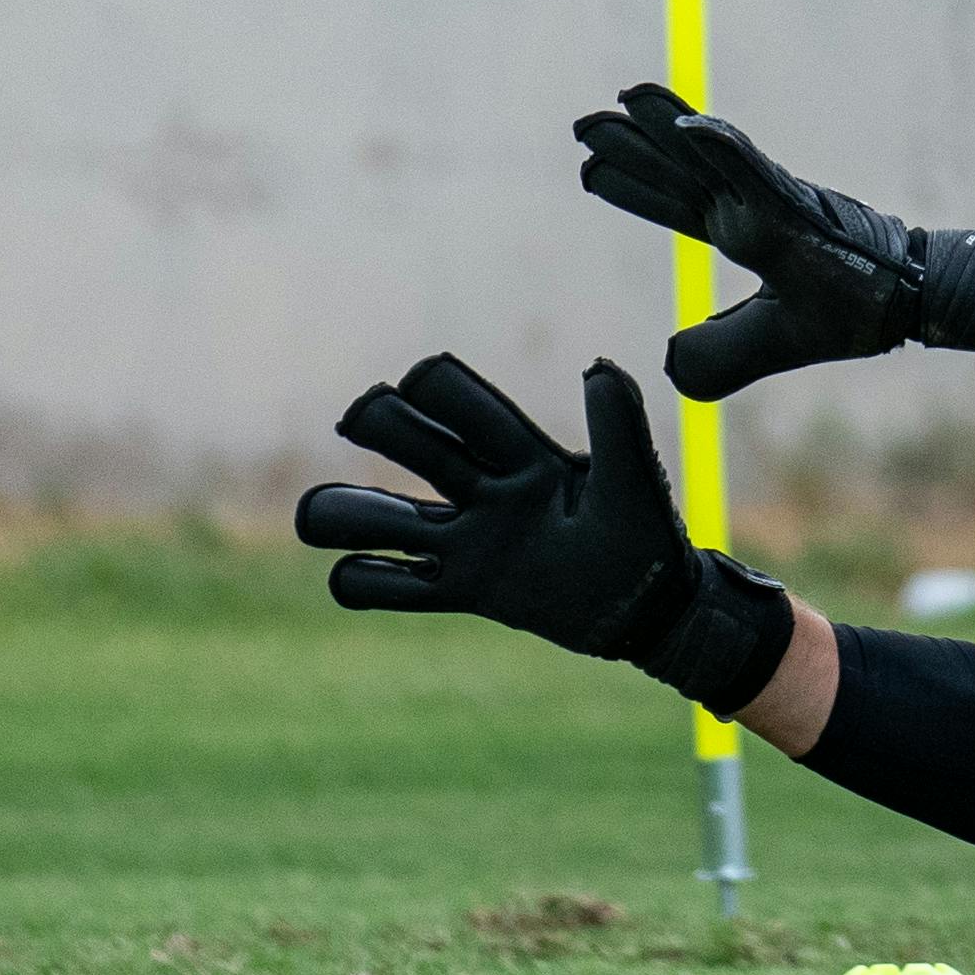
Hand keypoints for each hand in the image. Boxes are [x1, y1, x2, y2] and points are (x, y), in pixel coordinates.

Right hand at [291, 355, 785, 709]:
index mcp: (524, 456)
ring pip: (383, 516)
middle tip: (362, 418)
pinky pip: (392, 590)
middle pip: (412, 442)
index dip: (435, 386)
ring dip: (346, 509)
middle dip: (381, 421)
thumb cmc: (646, 536)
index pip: (464, 405)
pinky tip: (358, 576)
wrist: (650, 609)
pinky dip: (362, 583)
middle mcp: (486, 491)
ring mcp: (469, 541)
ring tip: (324, 517)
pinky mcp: (463, 591)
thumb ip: (617, 424)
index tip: (417, 380)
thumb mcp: (635, 478)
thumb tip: (597, 366)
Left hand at [573, 82, 974, 399]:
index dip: (633, 187)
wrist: (911, 302)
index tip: (589, 170)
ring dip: (665, 127)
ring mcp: (774, 204)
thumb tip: (666, 360)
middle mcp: (752, 211)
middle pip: (680, 172)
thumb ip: (721, 354)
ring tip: (624, 97)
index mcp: (746, 235)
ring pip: (708, 159)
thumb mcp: (771, 342)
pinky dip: (722, 148)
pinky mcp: (799, 209)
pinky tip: (689, 127)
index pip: (676, 204)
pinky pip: (754, 173)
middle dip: (632, 147)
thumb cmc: (850, 313)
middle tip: (584, 124)